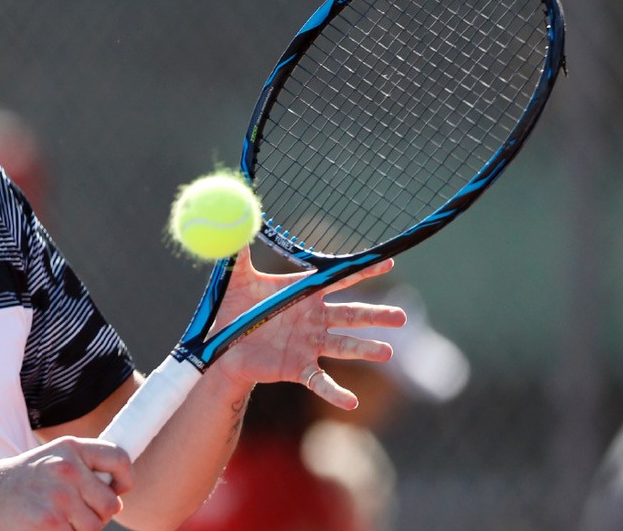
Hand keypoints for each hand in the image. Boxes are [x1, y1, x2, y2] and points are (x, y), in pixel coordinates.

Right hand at [0, 436, 132, 530]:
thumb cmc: (25, 480)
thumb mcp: (53, 458)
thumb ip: (85, 468)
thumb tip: (117, 495)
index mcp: (71, 448)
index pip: (120, 459)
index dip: (125, 479)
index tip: (117, 489)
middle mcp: (67, 468)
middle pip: (109, 504)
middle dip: (97, 514)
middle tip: (73, 512)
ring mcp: (59, 497)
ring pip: (93, 527)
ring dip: (79, 529)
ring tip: (56, 519)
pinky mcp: (50, 524)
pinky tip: (47, 528)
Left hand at [210, 246, 405, 408]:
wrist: (220, 345)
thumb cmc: (232, 308)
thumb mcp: (236, 278)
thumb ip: (239, 252)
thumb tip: (236, 220)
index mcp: (305, 295)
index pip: (340, 280)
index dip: (364, 272)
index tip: (388, 263)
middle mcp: (314, 320)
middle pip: (352, 315)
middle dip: (377, 315)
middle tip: (401, 316)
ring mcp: (309, 345)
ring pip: (344, 346)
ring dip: (366, 349)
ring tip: (386, 351)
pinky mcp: (298, 368)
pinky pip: (320, 381)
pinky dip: (336, 392)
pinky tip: (351, 402)